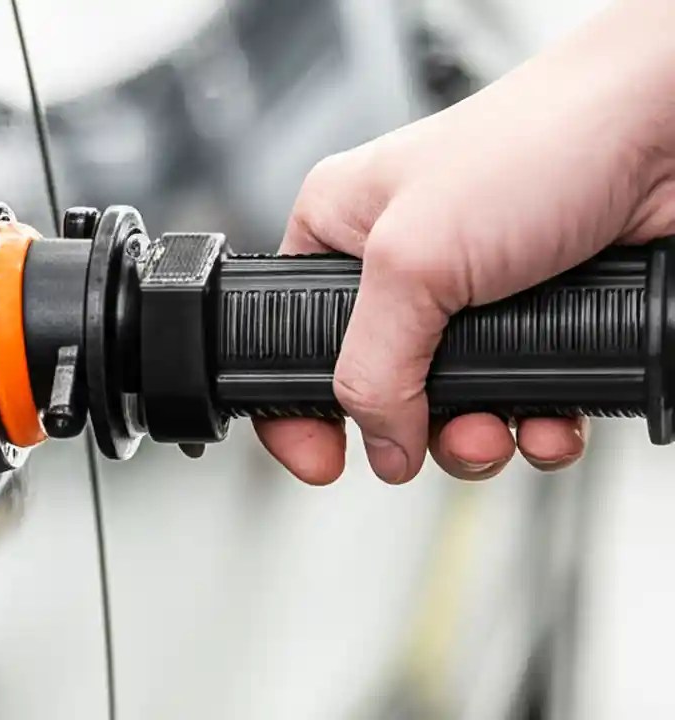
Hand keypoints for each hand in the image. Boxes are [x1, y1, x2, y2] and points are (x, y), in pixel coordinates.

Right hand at [254, 0, 674, 483]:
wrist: (662, 131)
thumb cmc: (536, 145)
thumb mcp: (414, 261)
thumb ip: (373, 365)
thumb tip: (377, 441)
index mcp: (340, 232)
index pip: (288, 336)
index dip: (299, 405)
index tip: (322, 459)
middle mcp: (402, 266)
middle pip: (376, 388)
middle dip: (411, 431)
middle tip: (439, 435)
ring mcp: (471, 297)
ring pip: (449, 408)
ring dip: (479, 437)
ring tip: (501, 428)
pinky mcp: (536, 320)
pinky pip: (520, 402)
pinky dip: (538, 426)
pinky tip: (552, 418)